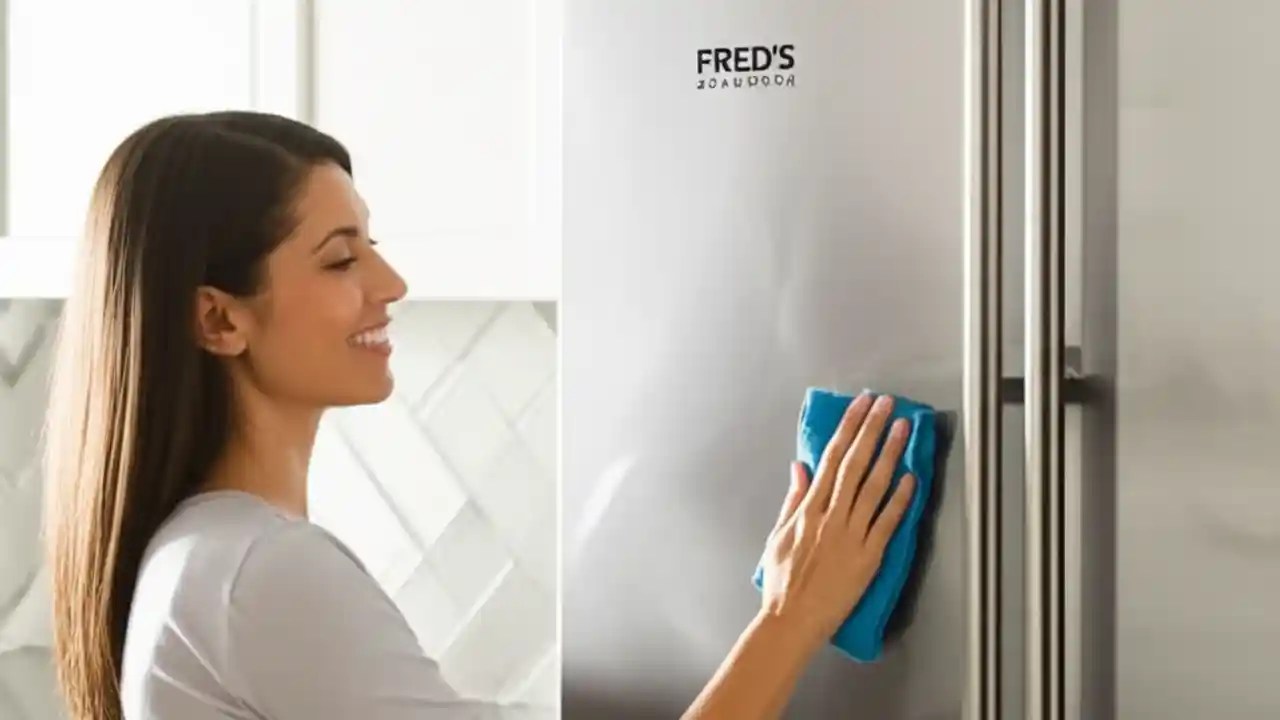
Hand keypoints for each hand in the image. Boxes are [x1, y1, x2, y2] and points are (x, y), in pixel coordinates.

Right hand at [759, 392, 915, 644]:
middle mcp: (831, 516)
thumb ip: (792, 500)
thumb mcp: (777, 536)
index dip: (848, 427)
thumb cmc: (782, 583)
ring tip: (903, 429)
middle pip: (855, 463)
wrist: (791, 620)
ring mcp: (851, 536)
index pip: (831, 457)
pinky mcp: (869, 557)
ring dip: (889, 454)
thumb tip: (800, 468)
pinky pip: (888, 522)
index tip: (860, 405)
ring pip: (874, 486)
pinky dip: (900, 499)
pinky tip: (911, 478)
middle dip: (871, 428)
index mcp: (808, 509)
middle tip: (886, 403)